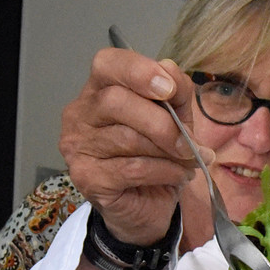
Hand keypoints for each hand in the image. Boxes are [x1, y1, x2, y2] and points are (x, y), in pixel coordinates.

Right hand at [60, 47, 205, 244]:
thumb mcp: (174, 118)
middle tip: (190, 144)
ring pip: (128, 138)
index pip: (107, 64)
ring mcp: (79, 147)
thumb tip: (172, 76)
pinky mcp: (87, 178)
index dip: (138, 71)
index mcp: (99, 89)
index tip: (169, 89)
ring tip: (188, 162)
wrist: (147, 206)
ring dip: (169, 152)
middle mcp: (80, 115)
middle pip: (116, 101)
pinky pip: (133, 168)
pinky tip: (178, 176)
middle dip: (162, 123)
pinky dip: (165, 171)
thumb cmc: (156, 155)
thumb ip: (175, 94)